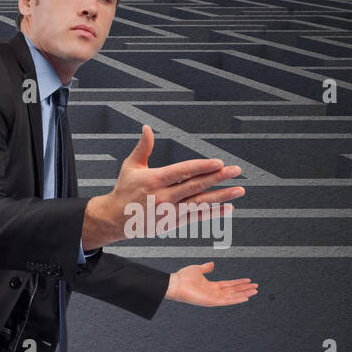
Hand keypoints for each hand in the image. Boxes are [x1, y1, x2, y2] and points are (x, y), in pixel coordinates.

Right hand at [83, 125, 245, 249]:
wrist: (113, 219)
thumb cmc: (123, 190)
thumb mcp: (131, 167)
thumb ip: (143, 148)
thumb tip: (147, 128)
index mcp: (154, 180)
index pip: (182, 172)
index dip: (202, 167)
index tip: (218, 163)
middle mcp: (162, 197)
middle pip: (194, 186)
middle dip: (217, 178)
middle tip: (236, 171)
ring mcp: (167, 212)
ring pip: (199, 203)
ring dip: (221, 197)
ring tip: (239, 190)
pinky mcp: (170, 223)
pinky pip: (195, 217)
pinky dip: (213, 213)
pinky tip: (228, 208)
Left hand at [166, 262, 257, 306]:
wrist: (175, 283)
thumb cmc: (182, 277)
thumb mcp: (197, 270)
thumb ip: (206, 268)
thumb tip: (211, 264)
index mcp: (210, 286)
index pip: (228, 285)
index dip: (239, 283)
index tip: (248, 281)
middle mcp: (212, 292)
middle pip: (233, 291)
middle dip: (244, 289)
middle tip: (256, 287)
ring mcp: (212, 298)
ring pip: (232, 296)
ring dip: (244, 293)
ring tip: (254, 291)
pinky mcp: (210, 302)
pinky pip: (226, 301)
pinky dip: (236, 299)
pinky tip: (245, 298)